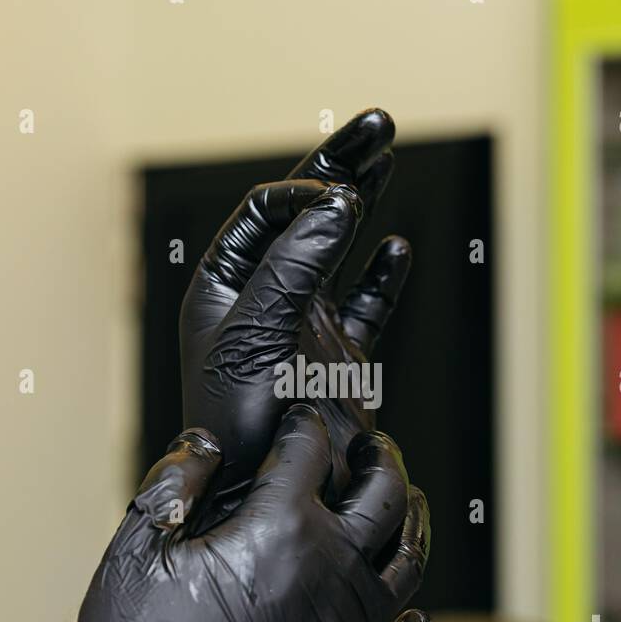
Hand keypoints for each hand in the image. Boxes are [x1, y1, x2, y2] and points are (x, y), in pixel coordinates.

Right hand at [29, 405, 431, 621]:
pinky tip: (413, 620)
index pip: (308, 451)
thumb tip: (203, 444)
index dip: (305, 425)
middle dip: (380, 459)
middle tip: (373, 446)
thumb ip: (173, 484)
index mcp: (279, 529)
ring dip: (414, 524)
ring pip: (409, 563)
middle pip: (383, 495)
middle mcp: (330, 571)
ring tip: (410, 505)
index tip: (301, 417)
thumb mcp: (135, 552)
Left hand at [180, 108, 413, 519]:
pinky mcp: (334, 356)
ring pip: (335, 249)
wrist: (265, 499)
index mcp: (224, 285)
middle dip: (340, 166)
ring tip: (388, 157)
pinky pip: (362, 304)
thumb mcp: (256, 336)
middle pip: (303, 213)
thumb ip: (295, 265)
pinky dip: (381, 278)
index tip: (342, 195)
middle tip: (380, 122)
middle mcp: (260, 298)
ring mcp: (300, 325)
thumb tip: (337, 199)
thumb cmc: (239, 426)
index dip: (305, 189)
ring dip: (363, 203)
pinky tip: (396, 249)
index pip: (265, 211)